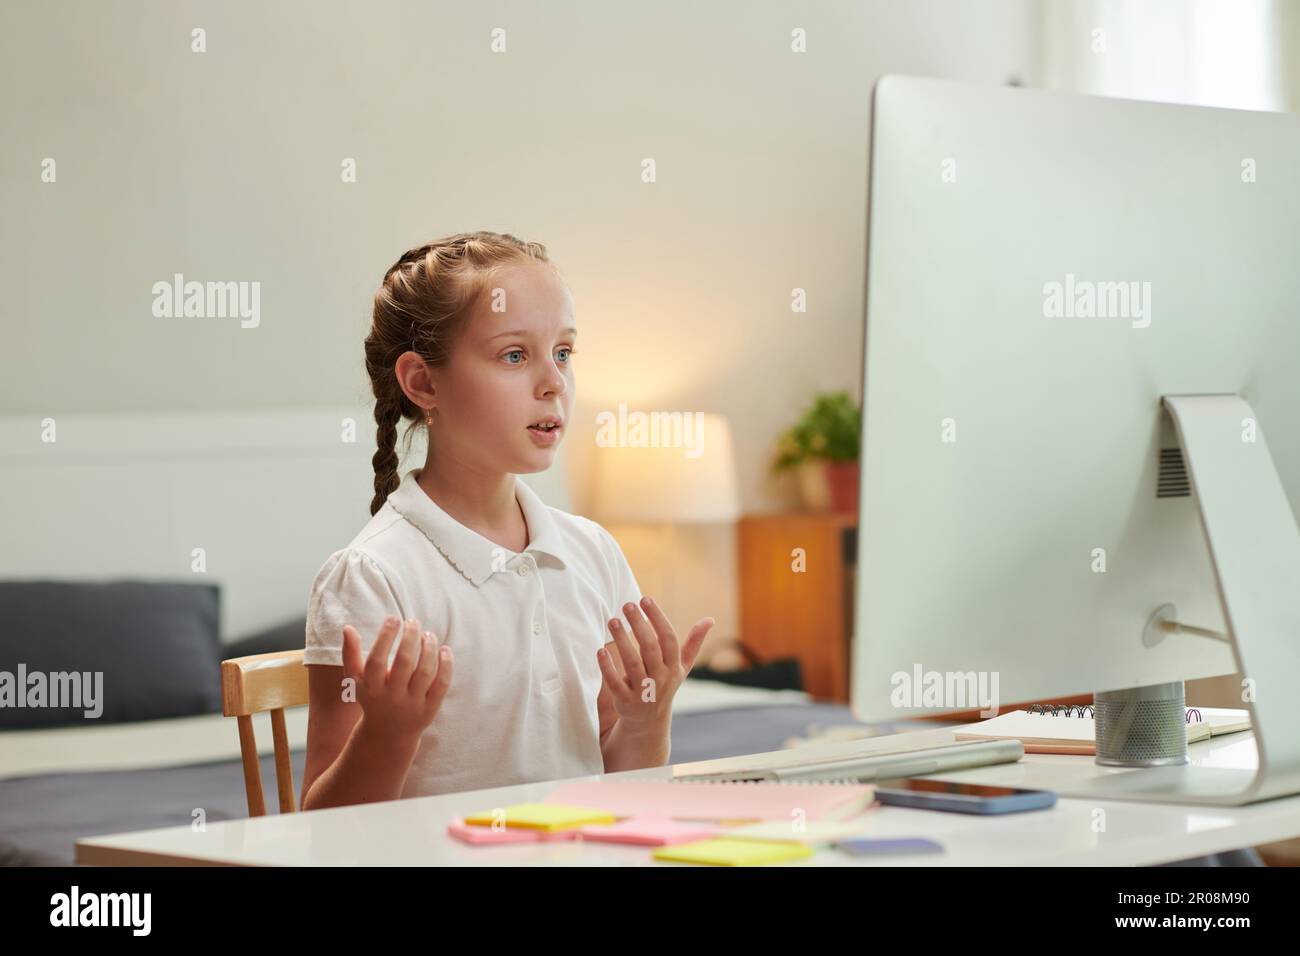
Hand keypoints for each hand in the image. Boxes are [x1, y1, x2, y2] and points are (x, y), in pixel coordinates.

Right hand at [341, 616, 453, 745]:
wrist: (388, 734)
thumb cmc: (371, 697)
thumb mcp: (355, 680)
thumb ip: (350, 653)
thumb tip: (347, 627)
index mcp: (371, 688)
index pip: (377, 659)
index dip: (385, 636)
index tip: (393, 618)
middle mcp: (391, 697)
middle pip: (404, 662)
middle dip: (410, 637)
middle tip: (413, 621)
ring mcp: (412, 704)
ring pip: (425, 671)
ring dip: (429, 647)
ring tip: (428, 634)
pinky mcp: (430, 709)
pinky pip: (442, 684)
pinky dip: (446, 664)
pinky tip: (444, 649)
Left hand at [596, 596, 712, 730]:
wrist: (649, 722)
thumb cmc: (665, 685)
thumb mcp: (682, 666)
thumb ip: (694, 643)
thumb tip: (710, 619)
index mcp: (674, 667)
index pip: (668, 639)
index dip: (658, 618)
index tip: (645, 599)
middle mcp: (661, 678)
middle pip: (650, 648)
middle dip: (639, 625)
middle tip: (627, 605)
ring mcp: (643, 690)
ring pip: (632, 663)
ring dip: (622, 640)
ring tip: (613, 620)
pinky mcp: (625, 700)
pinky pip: (615, 682)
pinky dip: (607, 667)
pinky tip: (601, 649)